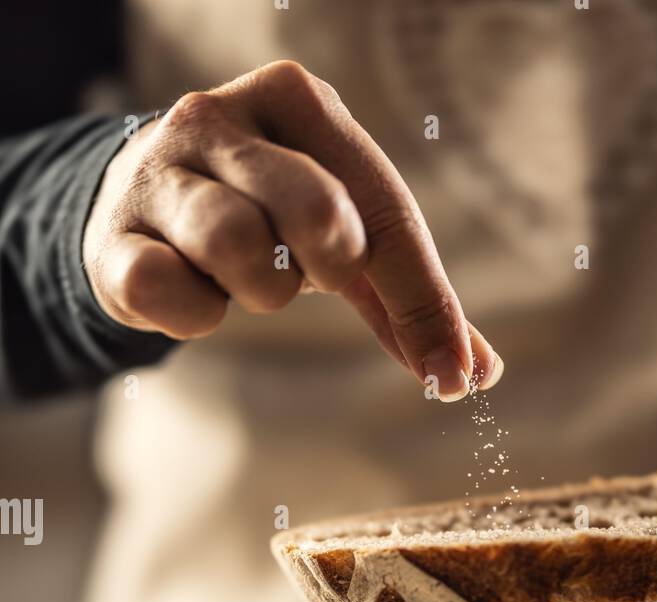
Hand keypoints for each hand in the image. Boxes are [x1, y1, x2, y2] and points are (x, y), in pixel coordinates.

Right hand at [82, 62, 500, 400]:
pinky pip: (165, 290)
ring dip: (259, 290)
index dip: (425, 300)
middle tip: (316, 276)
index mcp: (297, 102)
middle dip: (333, 264)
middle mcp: (221, 116)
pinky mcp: (114, 236)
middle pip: (315, 208)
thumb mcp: (343, 243)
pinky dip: (193, 315)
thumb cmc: (263, 220)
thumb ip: (408, 300)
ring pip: (236, 244)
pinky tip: (192, 294)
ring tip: (249, 279)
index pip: (382, 206)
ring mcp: (160, 171)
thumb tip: (475, 374)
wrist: (135, 209)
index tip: (452, 377)